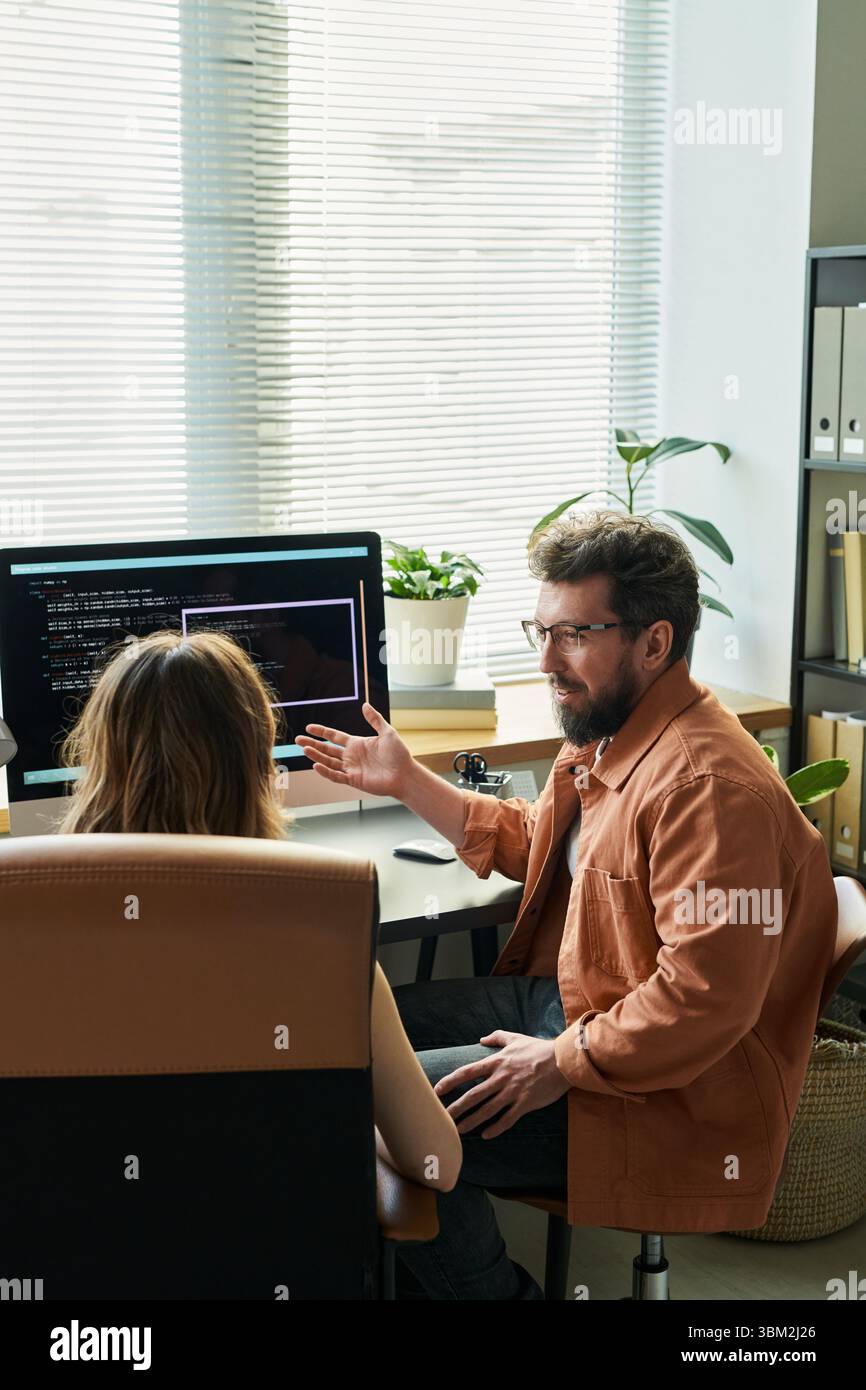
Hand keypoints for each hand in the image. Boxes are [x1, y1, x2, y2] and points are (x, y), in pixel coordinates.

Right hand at [294, 701, 413, 798]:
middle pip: (327, 749)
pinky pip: (336, 776)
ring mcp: (352, 769)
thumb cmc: (399, 754)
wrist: (405, 774)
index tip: (309, 727)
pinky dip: (326, 772)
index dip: (322, 732)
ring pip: (328, 762)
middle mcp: (351, 756)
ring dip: (316, 756)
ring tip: (304, 749)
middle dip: (312, 744)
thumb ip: (375, 719)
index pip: (334, 736)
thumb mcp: (387, 732)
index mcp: (357, 744)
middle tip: (297, 739)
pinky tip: (316, 765)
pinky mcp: (354, 780)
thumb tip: (365, 705)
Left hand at [433, 1031, 570, 1139]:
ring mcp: (514, 1091)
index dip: (450, 1081)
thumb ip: (497, 1037)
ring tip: (459, 1130)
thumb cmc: (538, 1049)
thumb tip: (481, 1039)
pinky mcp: (526, 1102)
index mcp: (497, 1062)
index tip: (437, 1090)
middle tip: (442, 1118)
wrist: (563, 1060)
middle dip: (456, 1107)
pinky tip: (486, 1135)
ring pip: (487, 1110)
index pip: (467, 1072)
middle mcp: (502, 1077)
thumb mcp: (515, 1038)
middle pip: (474, 1095)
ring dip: (471, 1121)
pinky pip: (508, 1119)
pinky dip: (496, 1128)